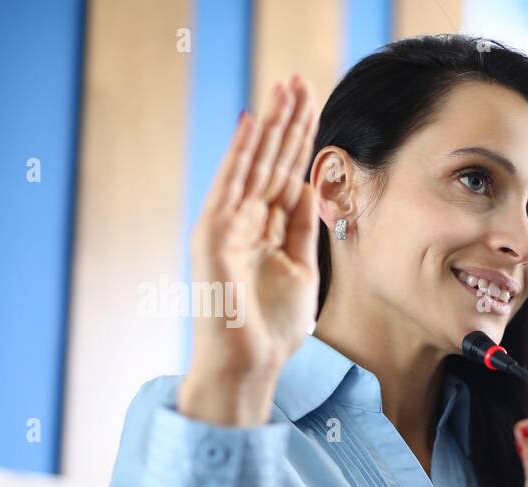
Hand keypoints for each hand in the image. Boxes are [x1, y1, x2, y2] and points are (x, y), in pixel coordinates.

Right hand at [186, 75, 319, 383]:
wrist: (249, 365)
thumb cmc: (273, 327)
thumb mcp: (302, 270)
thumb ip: (303, 229)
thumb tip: (309, 186)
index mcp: (264, 229)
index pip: (284, 173)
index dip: (298, 140)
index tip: (312, 105)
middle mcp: (243, 221)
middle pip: (269, 162)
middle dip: (285, 122)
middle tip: (299, 80)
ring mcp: (226, 227)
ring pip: (252, 166)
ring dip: (268, 127)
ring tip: (282, 90)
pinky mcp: (214, 237)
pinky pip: (229, 188)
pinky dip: (239, 157)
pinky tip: (252, 126)